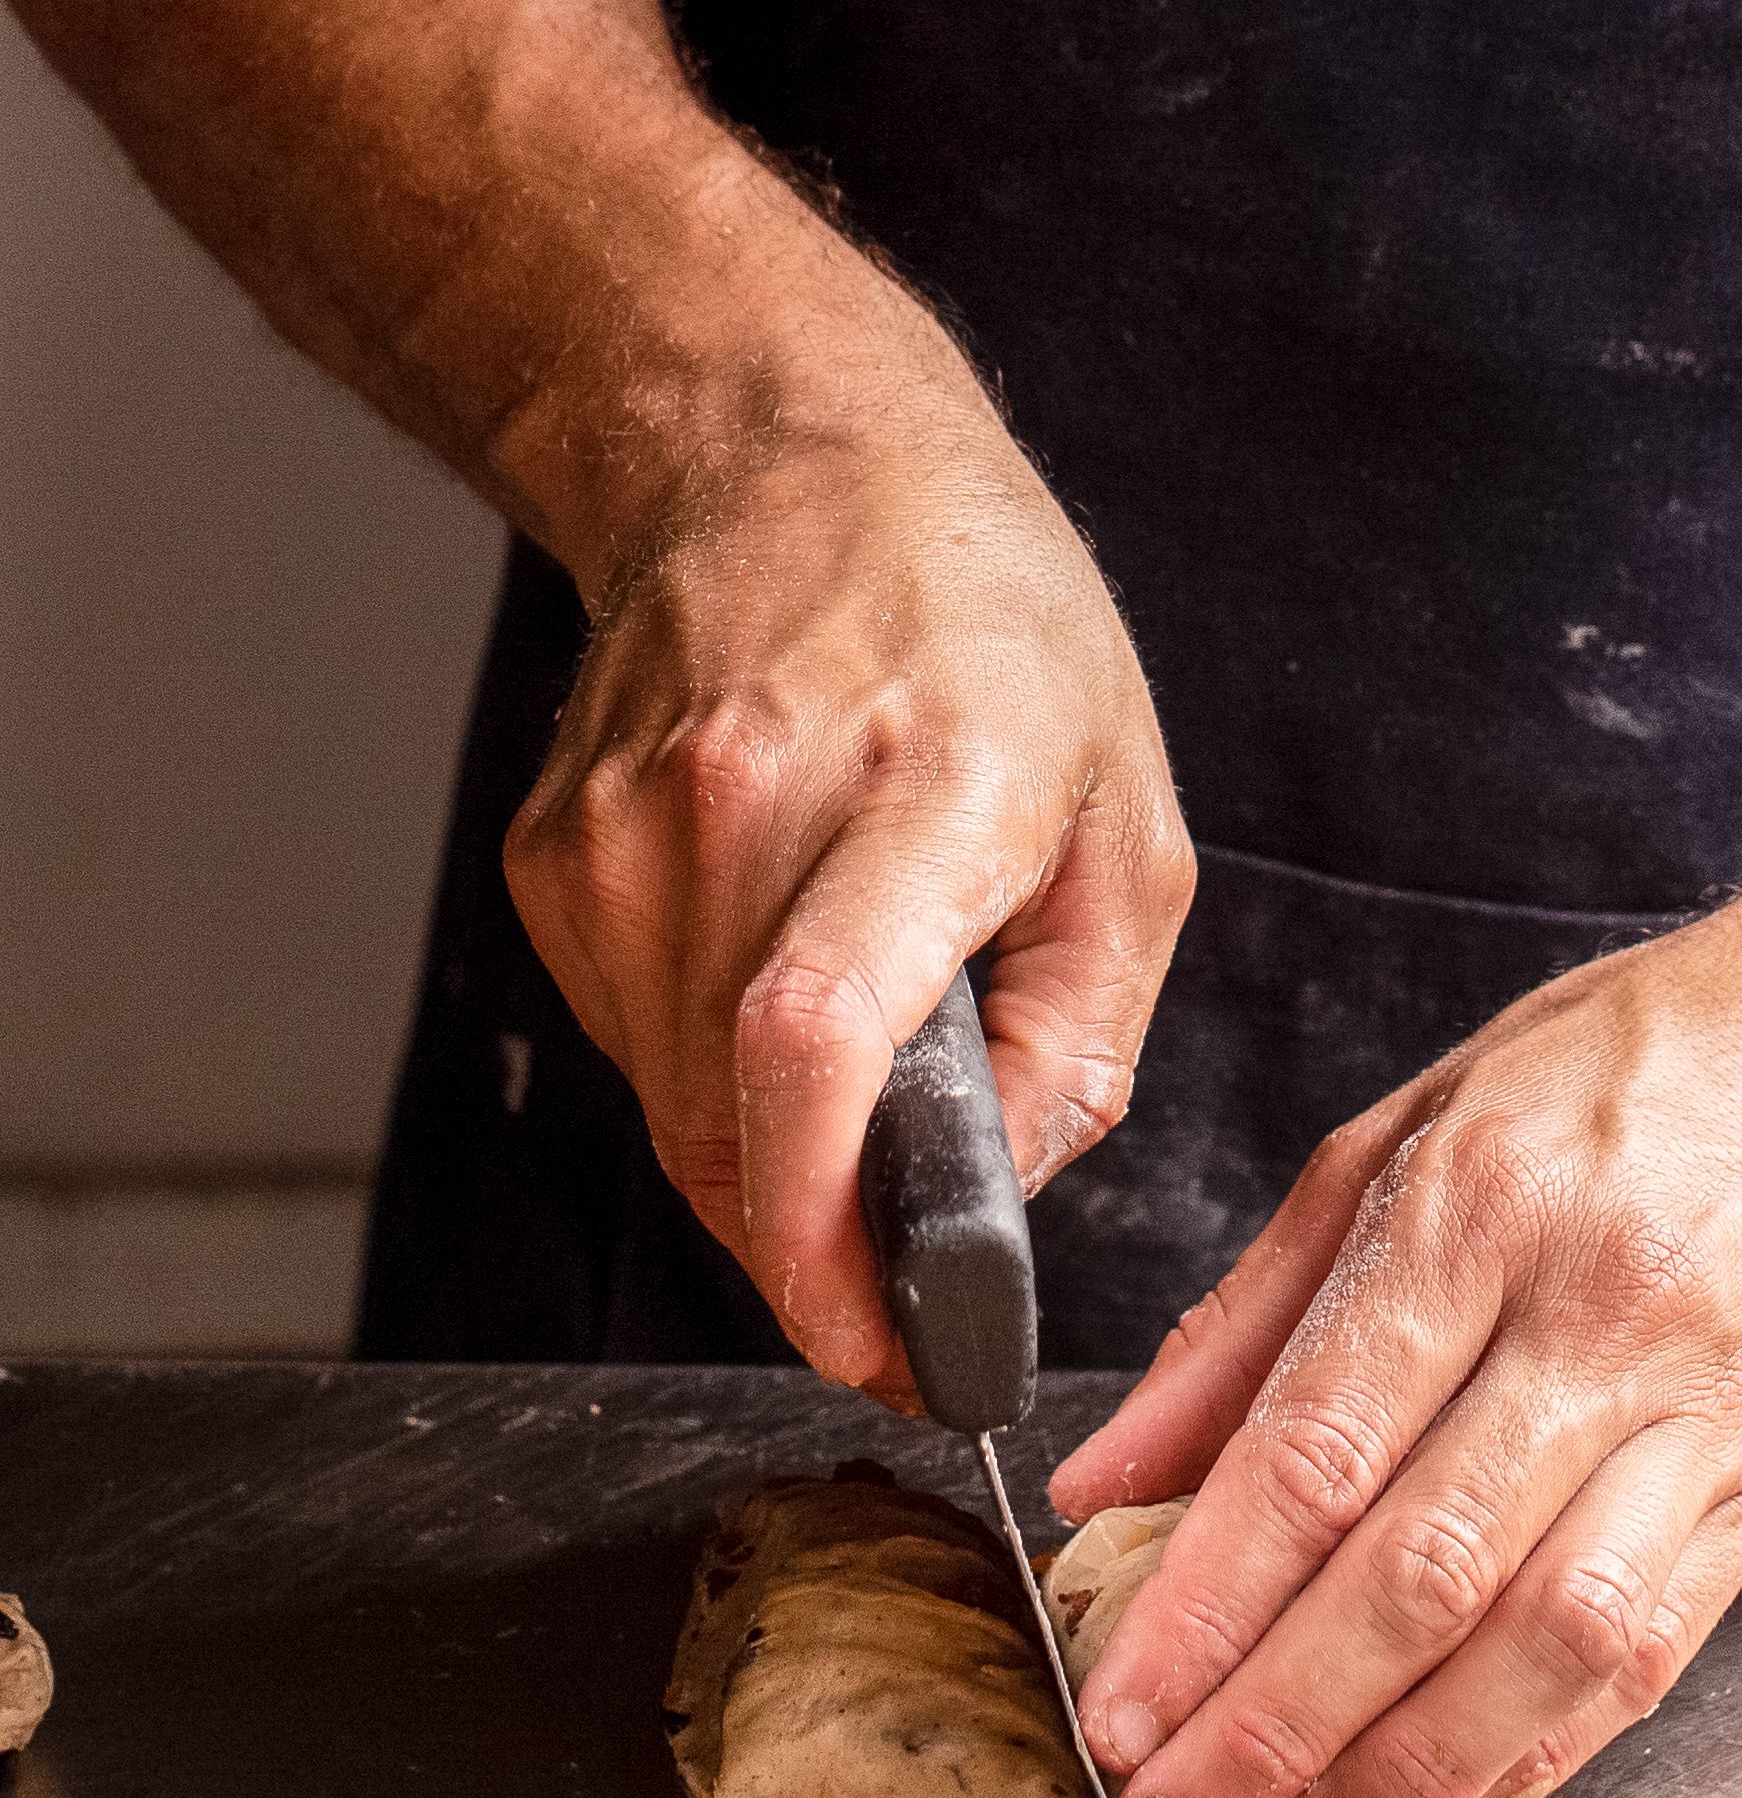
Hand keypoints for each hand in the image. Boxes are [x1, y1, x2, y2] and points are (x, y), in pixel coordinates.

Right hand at [505, 325, 1192, 1405]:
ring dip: (770, 1152)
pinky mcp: (554, 857)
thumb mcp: (1131, 826)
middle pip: (739, 1119)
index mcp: (924, 790)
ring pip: (678, 1108)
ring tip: (861, 1049)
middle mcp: (748, 806)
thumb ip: (1083, 1040)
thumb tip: (995, 1206)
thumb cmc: (989, 630)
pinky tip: (772, 969)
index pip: (814, 1042)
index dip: (826, 1234)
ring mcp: (625, 832)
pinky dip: (710, 1071)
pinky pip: (634, 1048)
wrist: (789, 460)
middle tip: (900, 1259)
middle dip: (823, 1239)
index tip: (876, 1337)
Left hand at [1046, 806, 1741, 1797]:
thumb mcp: (1410, 1126)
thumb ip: (1250, 1318)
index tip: (1117, 1712)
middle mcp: (1598, 1321)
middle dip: (1274, 1728)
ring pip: (1548, 1640)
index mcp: (1481, 1211)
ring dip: (1408, 1774)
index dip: (1205, 1605)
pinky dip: (1538, 1750)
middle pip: (1419, 1572)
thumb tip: (1107, 1481)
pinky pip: (1652, 1653)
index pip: (1316, 1449)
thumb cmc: (1641, 1066)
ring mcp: (1707, 1414)